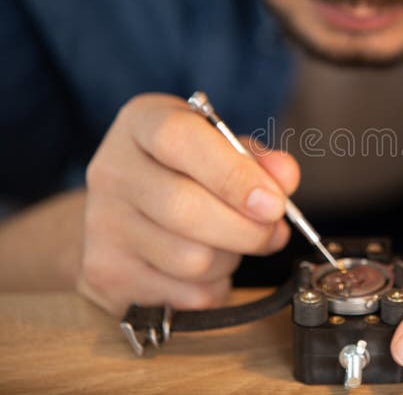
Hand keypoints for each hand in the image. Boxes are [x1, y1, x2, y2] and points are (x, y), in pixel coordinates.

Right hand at [77, 93, 298, 313]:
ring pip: (191, 259)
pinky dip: (212, 286)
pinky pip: (186, 294)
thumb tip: (285, 178)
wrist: (126, 215)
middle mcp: (112, 170)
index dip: (233, 174)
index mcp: (142, 123)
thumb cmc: (186, 174)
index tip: (274, 202)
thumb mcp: (221, 148)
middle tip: (274, 232)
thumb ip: (257, 159)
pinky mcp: (107, 274)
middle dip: (247, 229)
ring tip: (230, 244)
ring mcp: (102, 225)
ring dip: (230, 259)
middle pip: (185, 209)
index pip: (180, 140)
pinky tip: (206, 268)